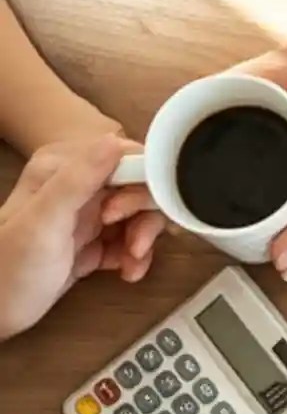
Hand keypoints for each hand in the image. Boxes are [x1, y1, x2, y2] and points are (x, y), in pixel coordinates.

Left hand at [0, 135, 164, 339]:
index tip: (134, 214)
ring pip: (140, 216)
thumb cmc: (13, 266)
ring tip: (131, 264)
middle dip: (145, 218)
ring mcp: (88, 215)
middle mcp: (79, 187)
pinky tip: (128, 273)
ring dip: (144, 241)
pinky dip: (136, 257)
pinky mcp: (95, 242)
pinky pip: (132, 241)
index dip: (142, 183)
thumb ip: (79, 179)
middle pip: (139, 188)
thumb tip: (115, 140)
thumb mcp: (45, 219)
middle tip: (135, 245)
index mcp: (63, 169)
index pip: (124, 158)